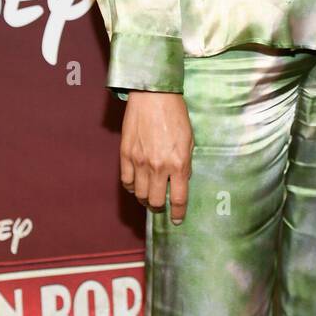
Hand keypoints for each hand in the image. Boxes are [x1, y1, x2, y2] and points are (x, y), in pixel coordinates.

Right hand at [120, 91, 193, 224]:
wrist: (154, 96)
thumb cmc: (175, 115)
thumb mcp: (189, 140)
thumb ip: (185, 163)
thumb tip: (181, 180)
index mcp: (178, 164)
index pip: (178, 198)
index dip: (177, 213)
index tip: (177, 219)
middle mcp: (159, 167)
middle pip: (155, 201)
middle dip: (159, 207)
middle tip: (161, 203)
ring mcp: (140, 162)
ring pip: (139, 195)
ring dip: (145, 198)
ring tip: (149, 194)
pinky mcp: (126, 155)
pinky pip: (126, 181)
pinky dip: (131, 186)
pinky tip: (136, 183)